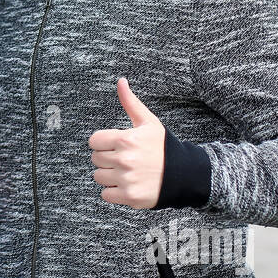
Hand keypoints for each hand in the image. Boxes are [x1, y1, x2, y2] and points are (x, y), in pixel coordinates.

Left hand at [89, 77, 165, 209]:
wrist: (184, 174)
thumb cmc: (164, 147)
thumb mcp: (148, 122)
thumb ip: (130, 103)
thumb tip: (120, 81)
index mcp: (126, 139)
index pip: (94, 141)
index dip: (103, 142)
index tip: (115, 145)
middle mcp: (124, 160)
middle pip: (95, 159)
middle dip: (107, 158)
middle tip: (124, 159)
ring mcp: (126, 179)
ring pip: (98, 176)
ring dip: (109, 175)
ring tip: (126, 172)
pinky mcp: (129, 197)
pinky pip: (106, 194)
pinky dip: (114, 192)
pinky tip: (127, 184)